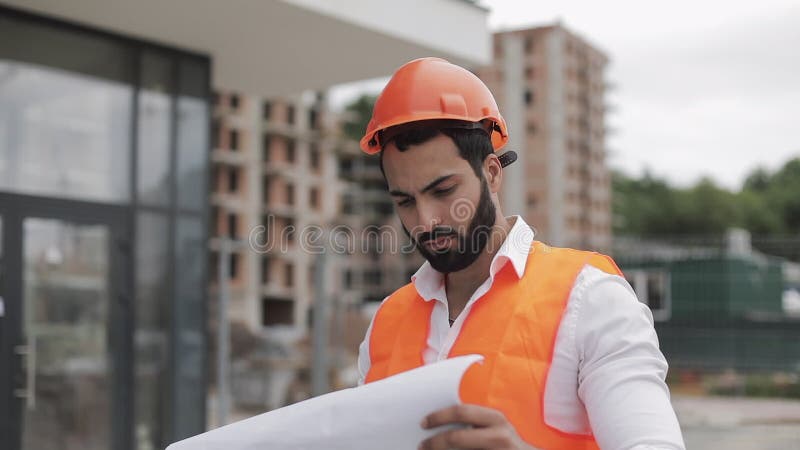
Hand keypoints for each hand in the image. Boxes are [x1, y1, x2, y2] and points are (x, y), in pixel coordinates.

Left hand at [418, 404, 534, 449]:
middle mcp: (498, 435)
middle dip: (434, 442)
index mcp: (495, 419)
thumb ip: (473, 424)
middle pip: (456, 438)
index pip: (461, 412)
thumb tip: (439, 424)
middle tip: (422, 446)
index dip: (439, 417)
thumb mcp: (494, 428)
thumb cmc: (505, 444)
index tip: (424, 423)